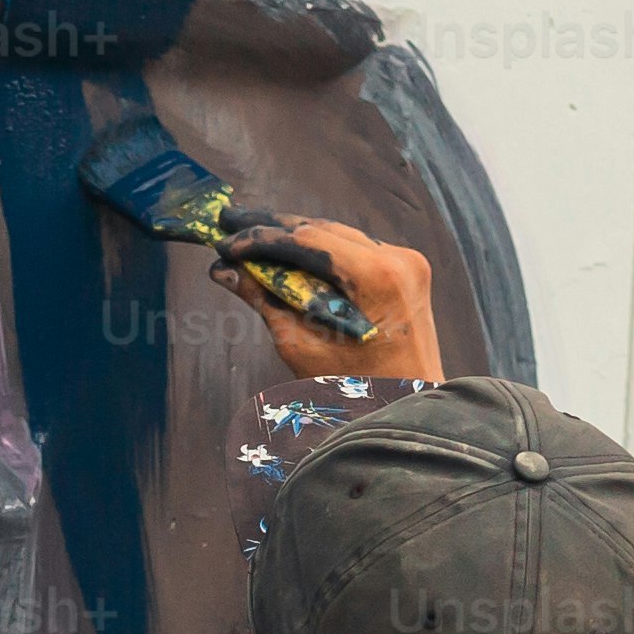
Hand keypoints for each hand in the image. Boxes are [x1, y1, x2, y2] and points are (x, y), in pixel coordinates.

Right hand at [243, 222, 440, 382]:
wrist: (409, 412)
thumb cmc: (356, 394)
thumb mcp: (302, 347)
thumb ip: (265, 300)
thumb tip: (224, 269)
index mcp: (378, 277)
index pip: (307, 239)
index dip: (260, 237)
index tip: (224, 241)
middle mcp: (399, 260)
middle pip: (324, 230)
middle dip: (273, 228)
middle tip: (229, 221)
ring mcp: (408, 263)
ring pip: (338, 236)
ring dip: (295, 237)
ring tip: (251, 233)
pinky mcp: (407, 271)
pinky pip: (355, 251)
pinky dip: (321, 252)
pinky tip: (287, 251)